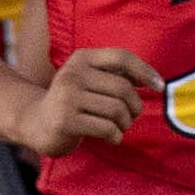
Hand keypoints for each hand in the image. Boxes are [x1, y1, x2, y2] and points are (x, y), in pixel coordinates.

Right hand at [21, 44, 160, 158]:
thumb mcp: (90, 80)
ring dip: (126, 123)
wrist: (35, 123)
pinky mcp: (65, 121)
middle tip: (132, 116)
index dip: (145, 71)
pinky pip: (106, 128)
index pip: (122, 57)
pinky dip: (116, 135)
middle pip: (123, 88)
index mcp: (82, 58)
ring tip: (120, 127)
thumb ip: (117, 76)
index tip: (160, 87)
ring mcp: (67, 97)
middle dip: (135, 106)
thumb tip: (154, 80)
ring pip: (117, 110)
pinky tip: (113, 137)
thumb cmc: (73, 101)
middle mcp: (73, 73)